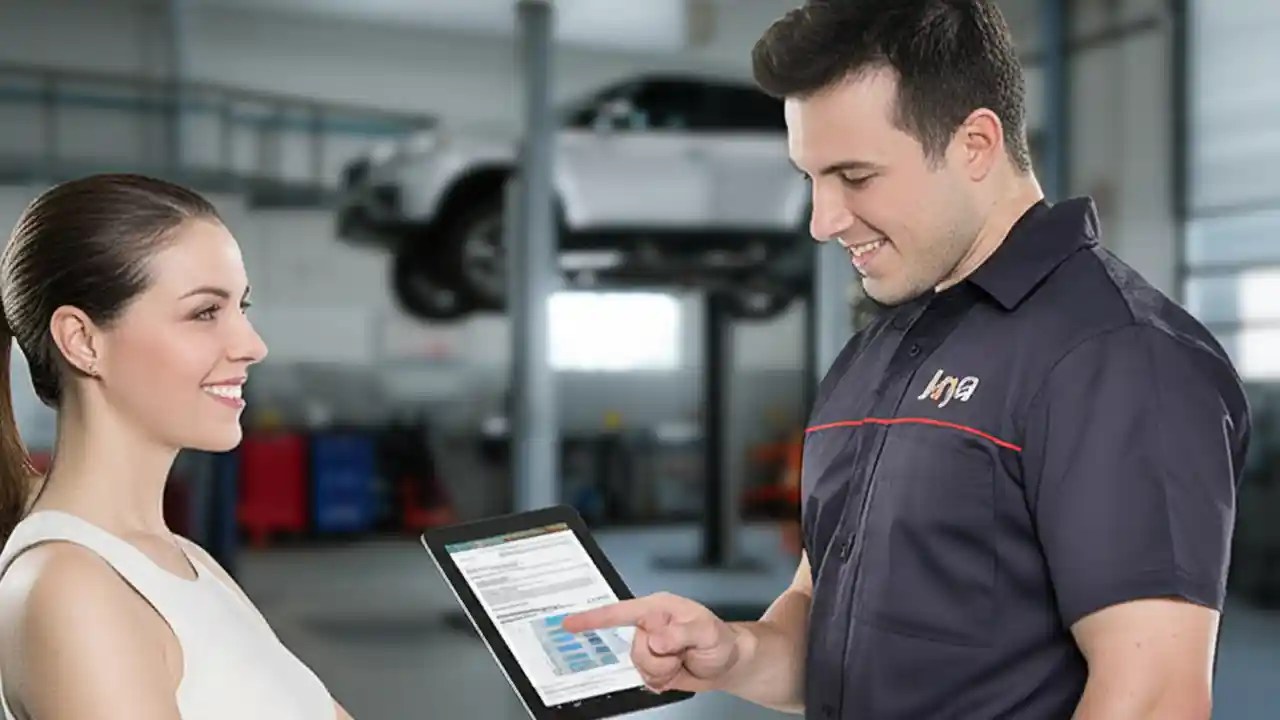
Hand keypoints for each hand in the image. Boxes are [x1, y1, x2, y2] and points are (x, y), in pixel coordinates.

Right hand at [561, 592, 738, 693]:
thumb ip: (680, 633)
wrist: (726, 662)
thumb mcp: (706, 631)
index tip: (570, 623)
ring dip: (663, 670)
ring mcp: (649, 647)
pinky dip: (662, 681)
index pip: (619, 612)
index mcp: (657, 609)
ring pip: (640, 667)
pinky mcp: (651, 666)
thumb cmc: (720, 640)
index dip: (593, 618)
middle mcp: (649, 626)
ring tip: (681, 660)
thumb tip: (656, 638)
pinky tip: (676, 671)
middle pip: (634, 648)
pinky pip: (646, 680)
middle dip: (660, 657)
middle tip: (681, 652)